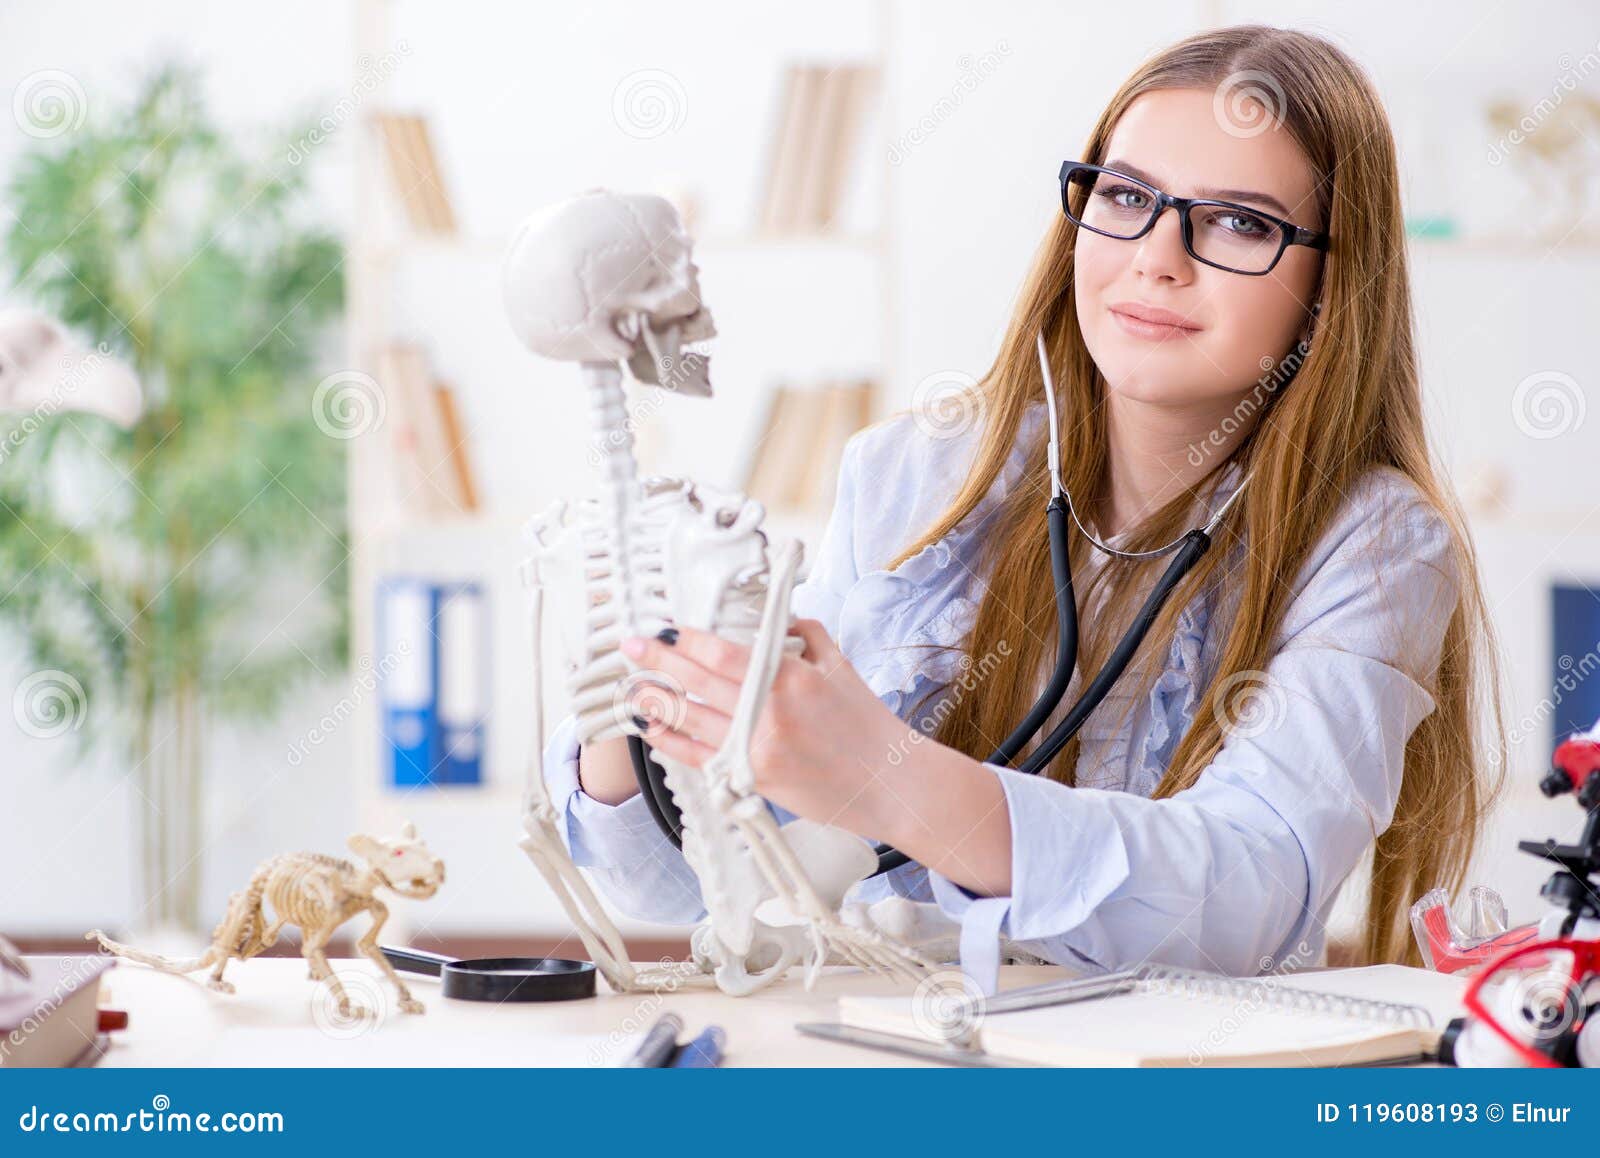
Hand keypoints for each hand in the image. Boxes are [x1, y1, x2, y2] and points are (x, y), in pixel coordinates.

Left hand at [618, 620, 916, 839]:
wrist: (891, 785)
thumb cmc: (869, 725)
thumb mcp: (842, 667)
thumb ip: (808, 635)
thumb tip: (777, 619)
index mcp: (792, 678)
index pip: (726, 653)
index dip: (690, 639)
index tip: (669, 628)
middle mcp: (770, 712)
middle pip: (700, 681)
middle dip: (660, 660)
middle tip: (632, 646)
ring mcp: (759, 749)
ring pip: (693, 719)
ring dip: (658, 700)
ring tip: (634, 686)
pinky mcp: (755, 780)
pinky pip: (702, 757)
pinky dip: (673, 743)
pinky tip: (653, 730)